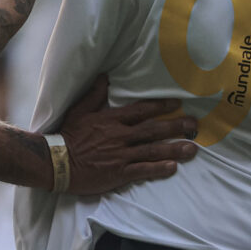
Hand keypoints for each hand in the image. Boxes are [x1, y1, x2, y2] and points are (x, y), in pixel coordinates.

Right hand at [58, 76, 199, 194]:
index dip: (161, 107)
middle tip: (194, 126)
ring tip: (192, 148)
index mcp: (112, 120)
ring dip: (174, 149)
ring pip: (153, 150)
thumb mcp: (79, 110)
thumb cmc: (67, 135)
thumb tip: (104, 76)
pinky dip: (158, 169)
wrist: (56, 162)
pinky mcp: (119, 173)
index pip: (141, 111)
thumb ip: (94, 94)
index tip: (177, 104)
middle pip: (153, 130)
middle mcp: (120, 136)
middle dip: (176, 127)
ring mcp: (121, 155)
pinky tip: (173, 168)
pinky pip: (143, 170)